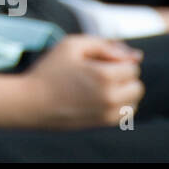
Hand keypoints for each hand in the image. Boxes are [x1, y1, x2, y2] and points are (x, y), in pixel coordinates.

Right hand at [0, 35, 143, 128]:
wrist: (31, 102)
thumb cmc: (50, 70)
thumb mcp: (72, 45)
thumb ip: (104, 45)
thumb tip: (136, 55)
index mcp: (104, 75)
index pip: (132, 66)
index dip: (117, 60)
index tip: (98, 61)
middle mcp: (110, 97)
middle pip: (136, 85)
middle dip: (123, 77)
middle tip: (100, 73)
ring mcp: (107, 113)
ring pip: (133, 101)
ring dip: (123, 92)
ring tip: (101, 86)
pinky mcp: (102, 124)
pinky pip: (125, 114)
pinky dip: (119, 105)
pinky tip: (100, 97)